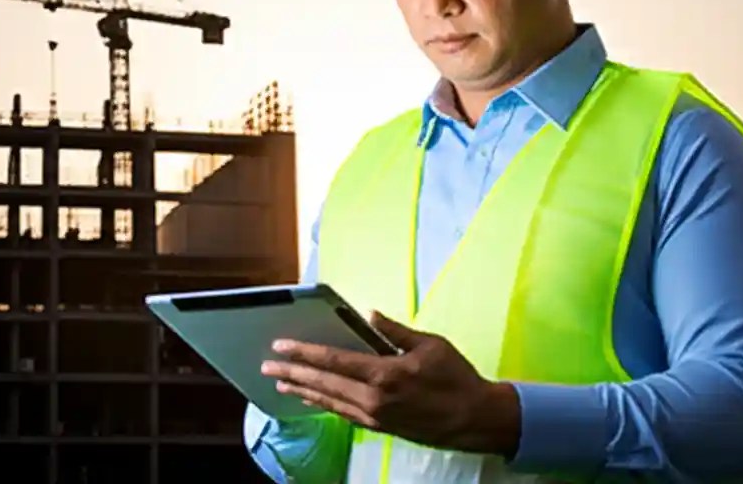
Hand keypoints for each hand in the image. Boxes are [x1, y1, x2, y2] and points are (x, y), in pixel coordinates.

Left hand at [260, 311, 520, 455]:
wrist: (475, 419)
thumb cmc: (456, 378)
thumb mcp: (430, 345)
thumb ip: (396, 331)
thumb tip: (370, 314)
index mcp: (385, 374)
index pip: (334, 361)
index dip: (304, 353)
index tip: (280, 347)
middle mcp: (374, 398)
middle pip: (323, 384)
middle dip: (292, 374)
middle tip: (267, 368)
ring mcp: (376, 416)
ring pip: (330, 402)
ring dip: (303, 391)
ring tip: (280, 385)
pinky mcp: (381, 427)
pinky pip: (344, 414)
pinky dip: (324, 405)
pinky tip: (312, 399)